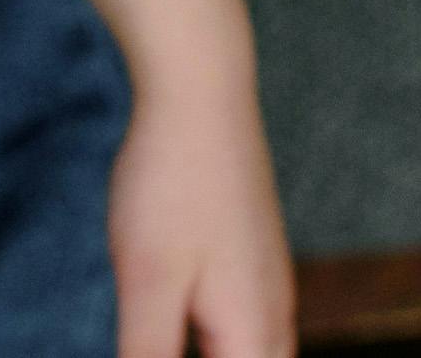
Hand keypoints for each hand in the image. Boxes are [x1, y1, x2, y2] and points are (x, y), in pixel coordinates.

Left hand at [107, 70, 297, 357]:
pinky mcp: (249, 256)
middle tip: (156, 348)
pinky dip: (218, 347)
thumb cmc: (172, 185)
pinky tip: (183, 332)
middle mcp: (273, 314)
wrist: (202, 90)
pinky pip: (244, 328)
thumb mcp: (148, 282)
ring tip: (164, 341)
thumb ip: (147, 356)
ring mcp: (266, 281)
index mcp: (254, 334)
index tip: (154, 355)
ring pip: (254, 355)